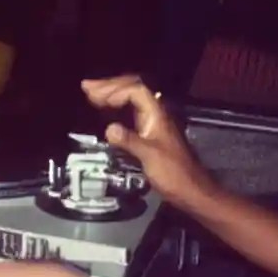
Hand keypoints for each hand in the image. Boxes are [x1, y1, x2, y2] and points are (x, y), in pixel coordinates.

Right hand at [82, 75, 215, 207]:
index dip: (115, 91)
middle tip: (86, 87)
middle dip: (109, 86)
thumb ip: (129, 141)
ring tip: (91, 93)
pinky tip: (106, 109)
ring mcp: (153, 123)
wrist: (191, 190)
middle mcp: (155, 114)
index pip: (135, 91)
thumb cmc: (173, 173)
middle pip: (133, 89)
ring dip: (112, 94)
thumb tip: (108, 128)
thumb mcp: (150, 157)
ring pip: (132, 99)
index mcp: (157, 114)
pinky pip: (131, 111)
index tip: (96, 100)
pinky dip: (117, 107)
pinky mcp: (149, 133)